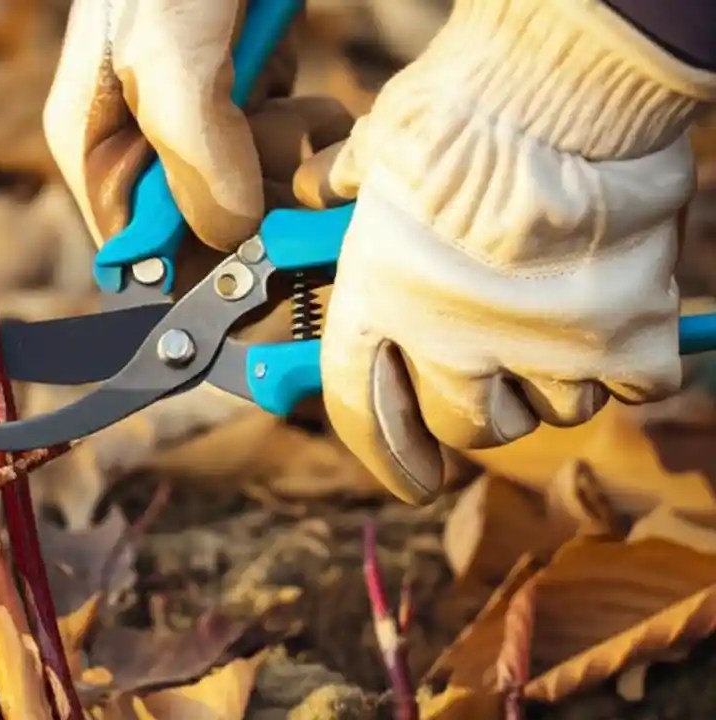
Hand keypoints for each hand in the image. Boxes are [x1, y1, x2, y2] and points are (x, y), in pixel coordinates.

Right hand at [42, 0, 353, 297]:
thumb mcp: (170, 58)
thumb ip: (193, 159)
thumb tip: (233, 236)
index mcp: (95, 142)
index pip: (135, 252)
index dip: (193, 271)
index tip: (252, 266)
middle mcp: (143, 138)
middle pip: (204, 227)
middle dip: (251, 200)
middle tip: (274, 151)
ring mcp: (200, 113)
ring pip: (253, 191)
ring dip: (288, 161)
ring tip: (296, 108)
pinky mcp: (249, 88)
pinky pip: (285, 146)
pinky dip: (309, 130)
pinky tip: (311, 100)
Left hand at [296, 0, 715, 504]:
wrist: (559, 93)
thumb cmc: (457, 113)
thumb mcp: (371, 156)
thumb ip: (343, 197)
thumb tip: (317, 193)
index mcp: (375, 312)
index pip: (364, 419)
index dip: (389, 458)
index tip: (412, 479)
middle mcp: (450, 350)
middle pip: (468, 426)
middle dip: (479, 401)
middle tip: (495, 360)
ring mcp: (540, 356)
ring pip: (554, 411)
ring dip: (554, 376)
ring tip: (553, 310)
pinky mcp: (623, 347)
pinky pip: (632, 384)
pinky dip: (628, 358)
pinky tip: (614, 306)